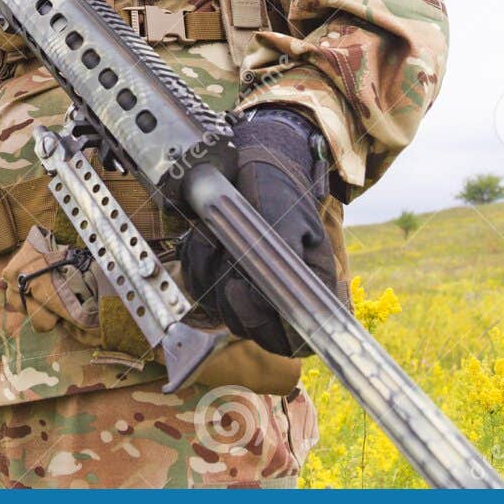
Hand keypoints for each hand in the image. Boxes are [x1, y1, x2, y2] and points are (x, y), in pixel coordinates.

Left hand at [180, 107, 339, 356]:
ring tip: (214, 233)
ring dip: (208, 269)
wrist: (252, 166)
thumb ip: (281, 252)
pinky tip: (204, 235)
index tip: (241, 291)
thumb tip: (271, 291)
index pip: (293, 337)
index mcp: (308, 287)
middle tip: (222, 247)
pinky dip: (195, 261)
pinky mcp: (218, 278)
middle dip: (226, 288)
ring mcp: (246, 290)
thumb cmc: (277, 188)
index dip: (265, 324)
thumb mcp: (285, 213)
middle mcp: (278, 297)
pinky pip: (198, 287)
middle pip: (247, 325)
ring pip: (217, 306)